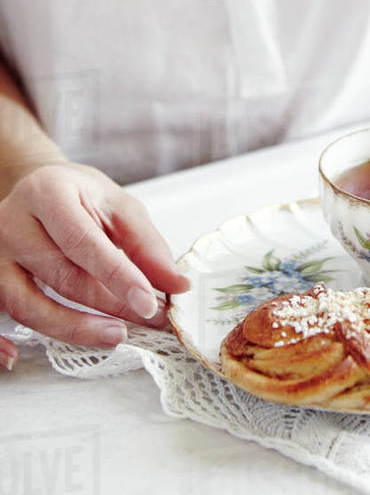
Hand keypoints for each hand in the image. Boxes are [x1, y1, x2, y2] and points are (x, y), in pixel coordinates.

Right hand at [0, 161, 190, 369]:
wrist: (37, 187)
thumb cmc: (80, 197)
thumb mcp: (119, 207)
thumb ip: (147, 244)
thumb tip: (175, 284)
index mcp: (48, 193)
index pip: (84, 242)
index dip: (118, 277)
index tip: (149, 302)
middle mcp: (13, 223)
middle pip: (61, 277)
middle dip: (109, 304)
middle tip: (149, 318)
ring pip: (30, 304)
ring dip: (75, 328)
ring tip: (116, 334)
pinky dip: (0, 344)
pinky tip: (17, 358)